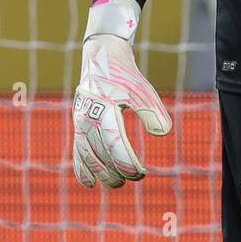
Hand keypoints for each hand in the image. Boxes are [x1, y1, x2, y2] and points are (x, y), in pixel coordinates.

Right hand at [72, 0, 172, 188]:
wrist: (102, 56)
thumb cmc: (124, 73)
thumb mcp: (141, 89)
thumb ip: (152, 111)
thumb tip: (163, 133)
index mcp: (103, 111)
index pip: (115, 146)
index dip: (127, 163)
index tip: (141, 173)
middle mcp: (88, 119)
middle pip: (99, 155)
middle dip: (114, 172)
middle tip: (131, 181)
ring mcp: (80, 122)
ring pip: (86, 156)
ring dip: (99, 173)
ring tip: (114, 185)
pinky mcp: (78, 123)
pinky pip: (77, 150)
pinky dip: (81, 167)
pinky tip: (89, 183)